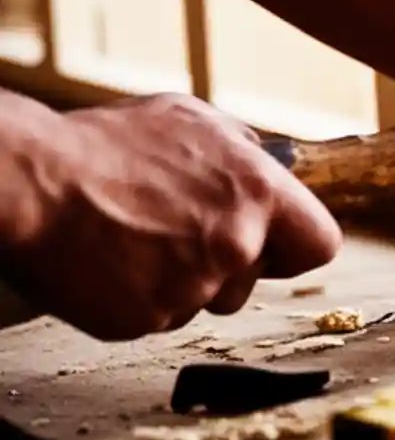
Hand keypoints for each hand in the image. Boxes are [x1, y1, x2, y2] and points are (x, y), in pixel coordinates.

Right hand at [2, 93, 340, 340]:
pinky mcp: (149, 319)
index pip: (321, 243)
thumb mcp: (190, 120)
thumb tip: (271, 161)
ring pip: (206, 301)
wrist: (29, 183)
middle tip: (176, 234)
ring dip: (181, 282)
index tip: (275, 246)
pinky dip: (138, 298)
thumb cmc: (104, 145)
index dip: (296, 247)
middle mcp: (237, 243)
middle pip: (254, 280)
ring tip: (135, 240)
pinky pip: (159, 318)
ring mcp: (194, 287)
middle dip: (225, 265)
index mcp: (258, 191)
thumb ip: (243, 149)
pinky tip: (111, 263)